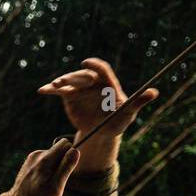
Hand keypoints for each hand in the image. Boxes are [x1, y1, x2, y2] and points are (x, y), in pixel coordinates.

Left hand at [0, 138, 80, 195]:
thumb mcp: (56, 186)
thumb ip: (66, 167)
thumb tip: (75, 150)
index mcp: (45, 158)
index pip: (65, 143)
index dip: (69, 156)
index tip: (64, 171)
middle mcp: (37, 154)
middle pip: (59, 150)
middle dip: (61, 163)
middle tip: (55, 180)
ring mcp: (32, 158)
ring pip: (52, 156)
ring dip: (53, 168)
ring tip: (46, 183)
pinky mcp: (29, 162)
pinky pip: (44, 161)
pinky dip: (46, 170)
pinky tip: (40, 181)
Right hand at [37, 57, 157, 139]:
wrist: (101, 132)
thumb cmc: (118, 121)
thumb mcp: (128, 113)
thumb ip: (138, 102)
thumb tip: (154, 92)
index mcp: (107, 83)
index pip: (102, 70)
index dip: (94, 66)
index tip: (87, 64)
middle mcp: (92, 82)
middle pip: (82, 76)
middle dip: (74, 77)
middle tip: (66, 81)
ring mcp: (79, 89)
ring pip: (69, 82)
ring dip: (61, 82)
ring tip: (54, 86)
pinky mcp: (69, 96)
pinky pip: (59, 91)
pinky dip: (50, 90)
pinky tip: (41, 90)